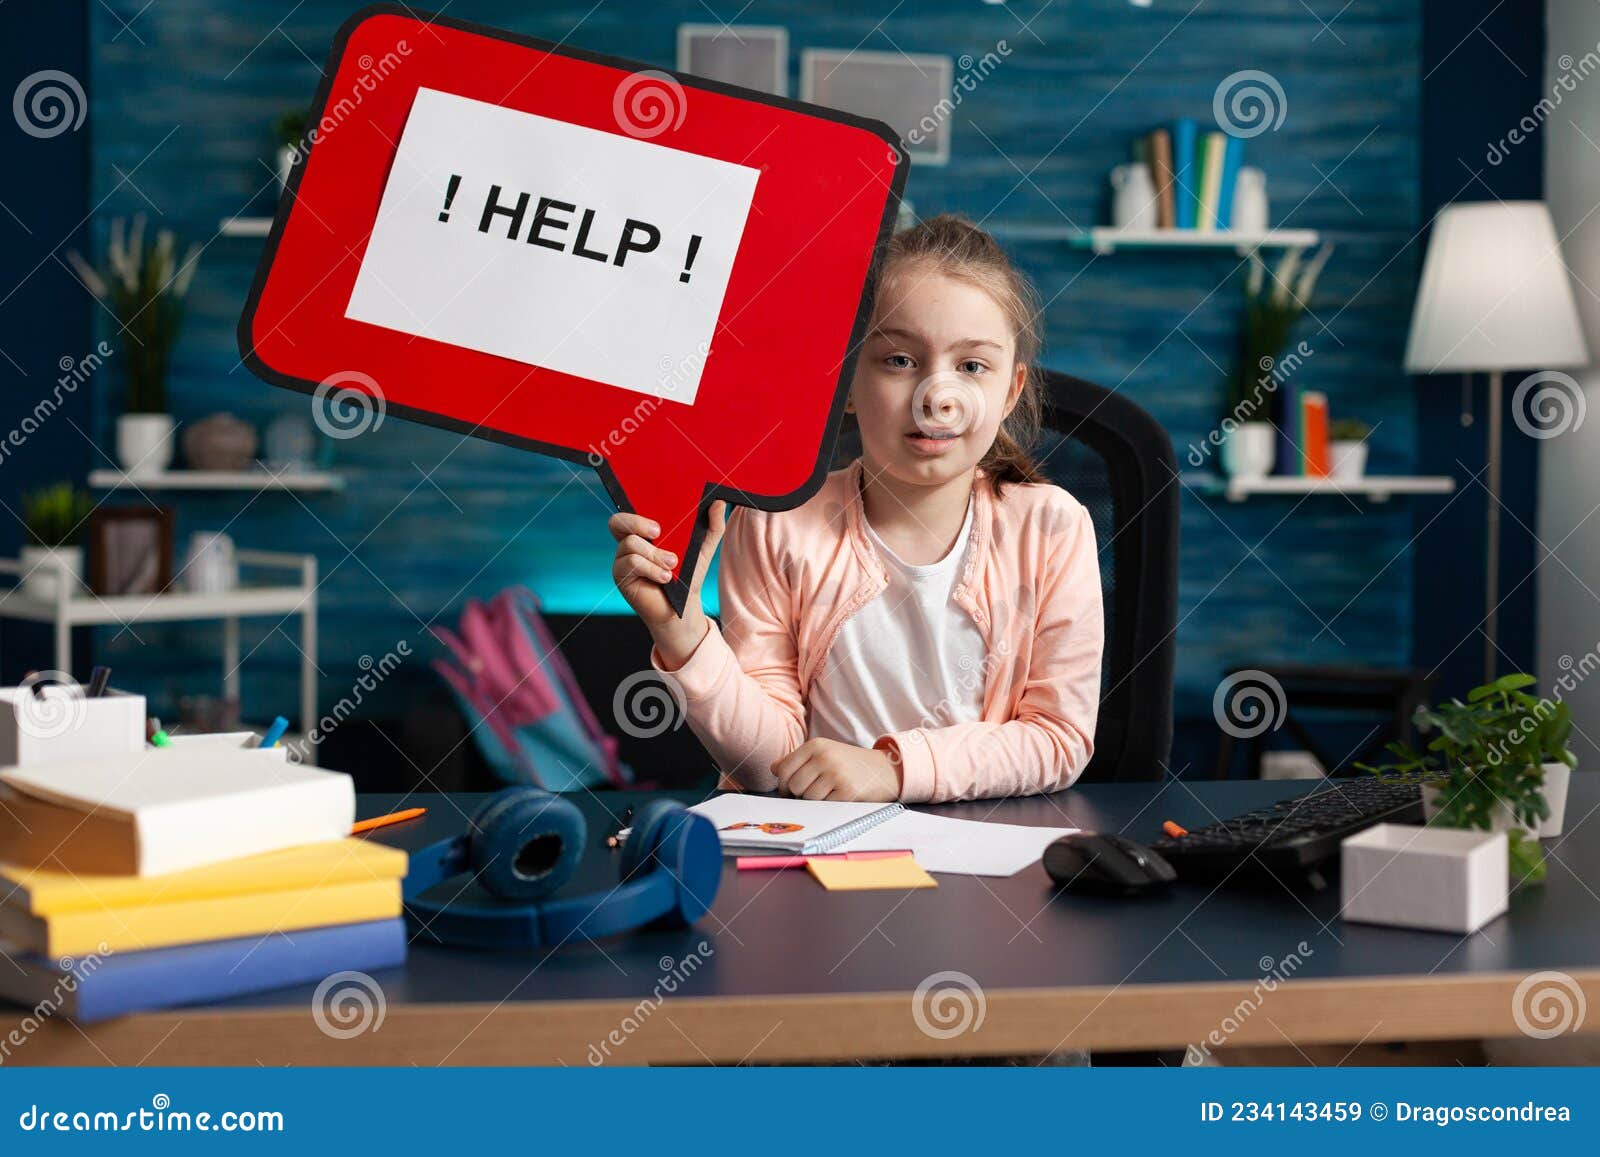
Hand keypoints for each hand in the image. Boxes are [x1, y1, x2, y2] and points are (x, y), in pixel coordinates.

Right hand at [609, 501, 726, 664]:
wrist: (683, 606)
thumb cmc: (689, 575)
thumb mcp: (704, 548)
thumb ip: (713, 525)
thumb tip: (719, 502)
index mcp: (644, 532)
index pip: (630, 510)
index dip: (637, 507)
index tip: (660, 519)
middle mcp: (629, 543)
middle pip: (617, 522)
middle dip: (637, 523)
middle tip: (659, 532)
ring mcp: (622, 560)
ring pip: (630, 544)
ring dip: (655, 554)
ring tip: (672, 565)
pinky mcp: (621, 576)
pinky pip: (631, 563)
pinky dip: (652, 569)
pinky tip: (665, 578)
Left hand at [772, 738, 900, 801]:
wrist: (885, 769)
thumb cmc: (849, 764)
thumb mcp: (824, 753)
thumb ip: (797, 760)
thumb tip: (773, 768)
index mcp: (815, 745)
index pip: (783, 769)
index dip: (783, 784)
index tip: (791, 790)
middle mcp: (824, 757)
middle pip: (793, 786)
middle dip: (798, 794)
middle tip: (813, 793)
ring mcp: (836, 774)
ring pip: (807, 798)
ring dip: (814, 801)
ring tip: (829, 793)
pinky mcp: (847, 791)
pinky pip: (823, 806)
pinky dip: (828, 805)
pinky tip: (839, 797)